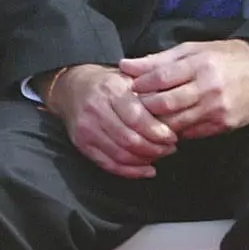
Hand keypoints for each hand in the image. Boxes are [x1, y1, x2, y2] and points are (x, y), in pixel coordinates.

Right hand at [46, 63, 178, 177]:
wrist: (73, 87)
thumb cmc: (108, 84)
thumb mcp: (129, 78)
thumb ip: (150, 92)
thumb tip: (175, 112)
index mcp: (110, 91)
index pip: (137, 118)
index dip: (158, 132)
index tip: (172, 137)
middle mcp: (96, 110)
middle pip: (130, 140)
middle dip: (155, 149)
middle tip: (170, 149)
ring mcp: (87, 130)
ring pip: (121, 155)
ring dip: (145, 160)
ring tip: (160, 155)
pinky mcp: (82, 145)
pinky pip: (109, 165)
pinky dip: (131, 172)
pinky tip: (146, 169)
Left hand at [121, 40, 248, 139]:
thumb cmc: (222, 57)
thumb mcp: (192, 50)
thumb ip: (158, 60)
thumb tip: (125, 65)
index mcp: (200, 64)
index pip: (162, 78)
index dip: (142, 84)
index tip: (131, 87)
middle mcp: (209, 87)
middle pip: (167, 103)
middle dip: (145, 108)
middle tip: (134, 108)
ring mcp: (217, 109)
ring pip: (177, 123)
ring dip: (158, 124)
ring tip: (147, 120)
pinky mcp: (224, 125)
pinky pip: (192, 134)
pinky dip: (177, 132)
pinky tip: (169, 127)